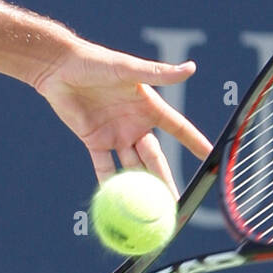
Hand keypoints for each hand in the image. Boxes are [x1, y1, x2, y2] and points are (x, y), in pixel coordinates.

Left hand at [32, 39, 211, 192]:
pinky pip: (104, 167)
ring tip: (151, 210)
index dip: (194, 143)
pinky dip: (109, 184)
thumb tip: (190, 68)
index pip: (178, 129)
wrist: (59, 68)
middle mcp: (135, 125)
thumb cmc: (96, 62)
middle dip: (166, 182)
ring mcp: (115, 135)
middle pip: (155, 159)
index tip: (213, 157)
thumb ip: (157, 73)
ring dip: (141, 189)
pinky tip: (118, 204)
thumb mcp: (127, 69)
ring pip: (132, 167)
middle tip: (177, 203)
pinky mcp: (94, 141)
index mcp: (148, 107)